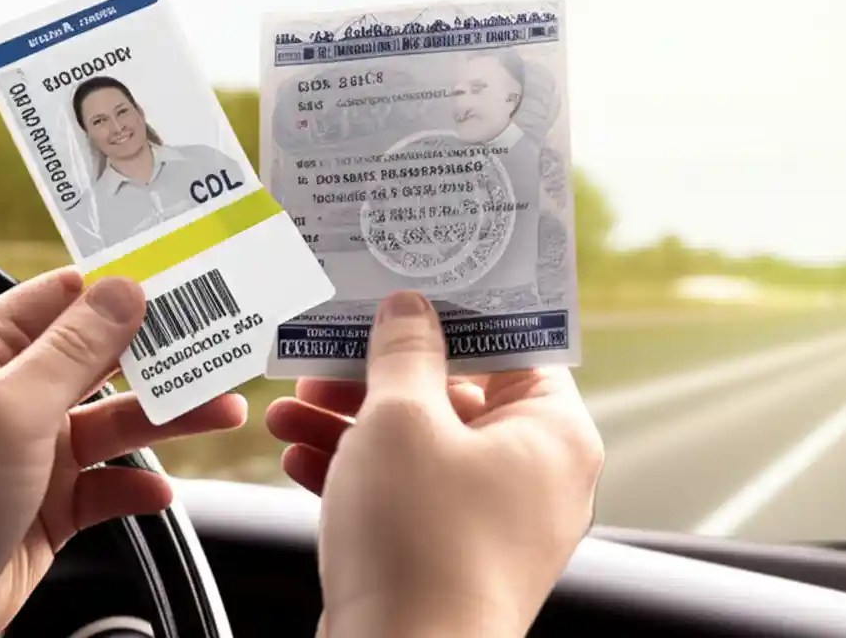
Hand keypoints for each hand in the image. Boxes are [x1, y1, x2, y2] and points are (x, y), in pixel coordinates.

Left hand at [0, 268, 245, 636]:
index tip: (182, 283)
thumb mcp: (8, 410)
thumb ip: (74, 351)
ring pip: (116, 423)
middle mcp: (10, 397)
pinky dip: (138, 487)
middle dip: (162, 356)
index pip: (63, 300)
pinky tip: (159, 490)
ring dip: (168, 419)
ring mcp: (32, 453)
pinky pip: (110, 485)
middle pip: (102, 360)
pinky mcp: (50, 506)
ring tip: (218, 411)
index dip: (122, 289)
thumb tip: (123, 292)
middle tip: (218, 347)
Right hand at [267, 291, 603, 636]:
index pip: (512, 347)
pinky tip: (298, 456)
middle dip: (379, 376)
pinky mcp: (447, 557)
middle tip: (329, 354)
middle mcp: (534, 477)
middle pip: (455, 396)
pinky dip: (356, 473)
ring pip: (420, 447)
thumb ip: (405, 352)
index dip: (456, 313)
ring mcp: (490, 522)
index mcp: (553, 433)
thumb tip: (409, 310)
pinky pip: (404, 495)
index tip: (409, 288)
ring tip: (292, 406)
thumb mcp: (402, 420)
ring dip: (352, 423)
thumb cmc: (422, 545)